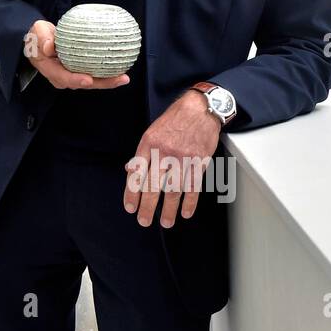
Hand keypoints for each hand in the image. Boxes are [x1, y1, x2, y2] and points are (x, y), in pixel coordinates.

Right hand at [23, 19, 130, 90]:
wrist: (41, 41)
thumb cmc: (38, 37)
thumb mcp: (36, 33)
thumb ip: (41, 38)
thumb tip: (49, 47)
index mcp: (51, 69)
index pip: (64, 77)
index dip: (76, 80)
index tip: (88, 79)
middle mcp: (63, 77)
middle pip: (84, 84)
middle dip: (102, 84)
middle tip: (119, 79)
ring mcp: (73, 75)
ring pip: (92, 82)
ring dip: (108, 81)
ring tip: (124, 78)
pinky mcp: (80, 71)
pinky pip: (95, 75)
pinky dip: (107, 74)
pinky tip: (120, 70)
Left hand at [123, 90, 221, 227]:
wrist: (200, 108)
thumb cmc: (175, 120)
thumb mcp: (152, 132)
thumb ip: (142, 153)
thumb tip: (130, 171)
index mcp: (149, 144)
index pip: (137, 174)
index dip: (132, 193)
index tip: (130, 207)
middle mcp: (164, 152)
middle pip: (153, 186)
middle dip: (147, 207)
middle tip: (143, 221)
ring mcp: (183, 158)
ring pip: (173, 190)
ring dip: (169, 210)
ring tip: (165, 223)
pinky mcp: (199, 162)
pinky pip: (193, 186)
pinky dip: (190, 202)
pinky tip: (186, 212)